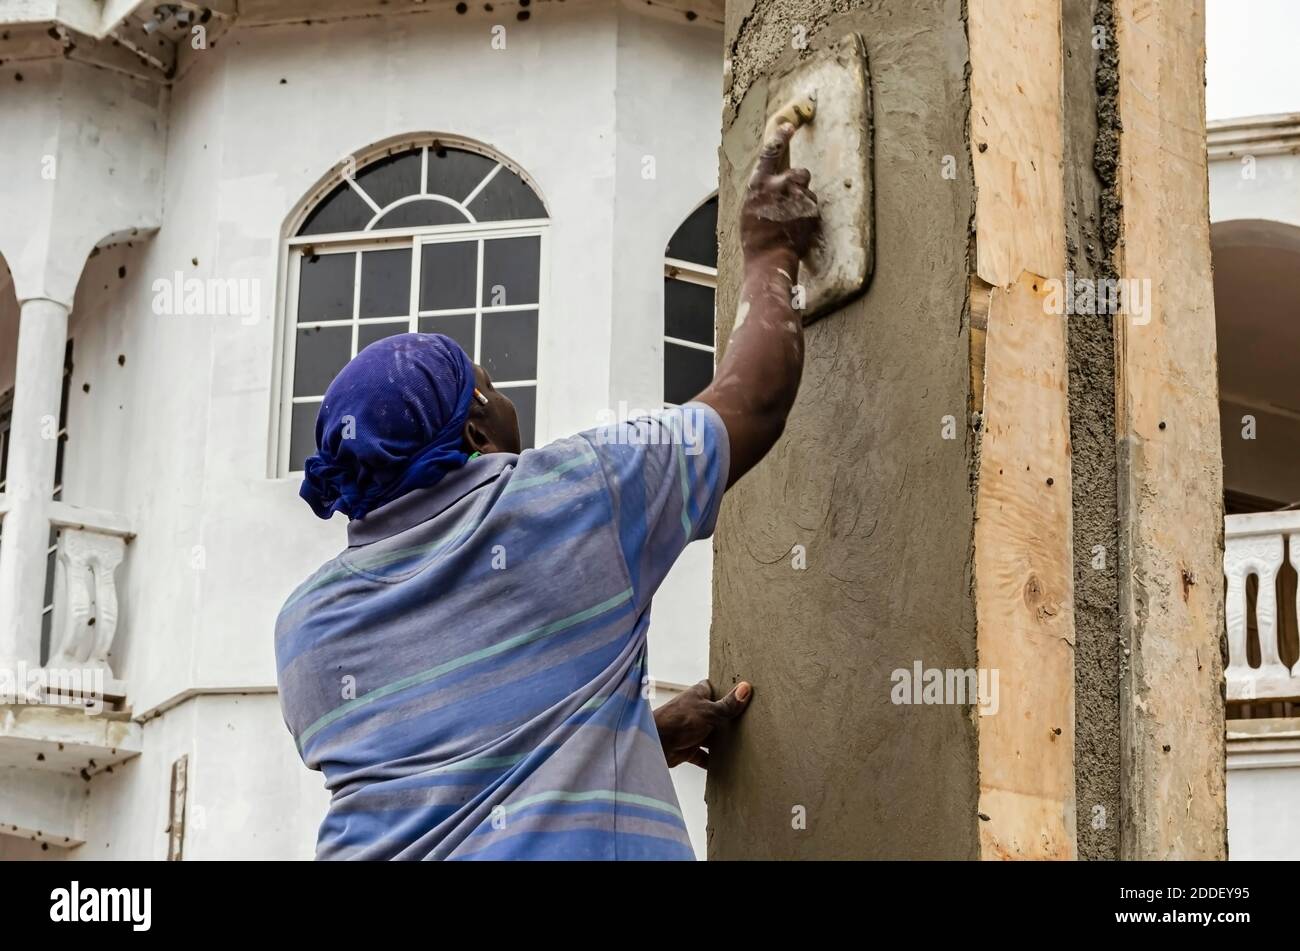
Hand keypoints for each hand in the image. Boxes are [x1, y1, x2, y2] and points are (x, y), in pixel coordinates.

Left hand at [653, 680, 752, 768]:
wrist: (655, 744)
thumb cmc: (678, 721)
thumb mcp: (709, 711)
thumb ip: (728, 705)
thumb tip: (746, 688)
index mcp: (698, 695)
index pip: (715, 688)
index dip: (728, 691)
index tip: (745, 695)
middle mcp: (696, 711)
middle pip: (717, 714)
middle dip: (729, 720)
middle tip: (751, 724)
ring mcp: (692, 730)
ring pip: (712, 736)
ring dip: (723, 742)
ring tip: (744, 745)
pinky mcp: (688, 748)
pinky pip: (704, 756)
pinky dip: (713, 761)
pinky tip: (726, 765)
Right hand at [740, 123, 819, 262]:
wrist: (770, 258)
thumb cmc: (755, 238)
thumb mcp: (749, 208)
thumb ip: (762, 191)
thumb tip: (772, 183)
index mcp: (760, 183)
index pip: (771, 151)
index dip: (781, 136)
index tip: (789, 126)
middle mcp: (780, 184)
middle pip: (799, 173)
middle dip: (798, 185)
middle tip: (791, 202)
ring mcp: (798, 196)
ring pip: (807, 193)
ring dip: (803, 203)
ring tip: (791, 222)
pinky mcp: (812, 210)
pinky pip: (813, 208)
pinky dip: (808, 216)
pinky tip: (797, 229)